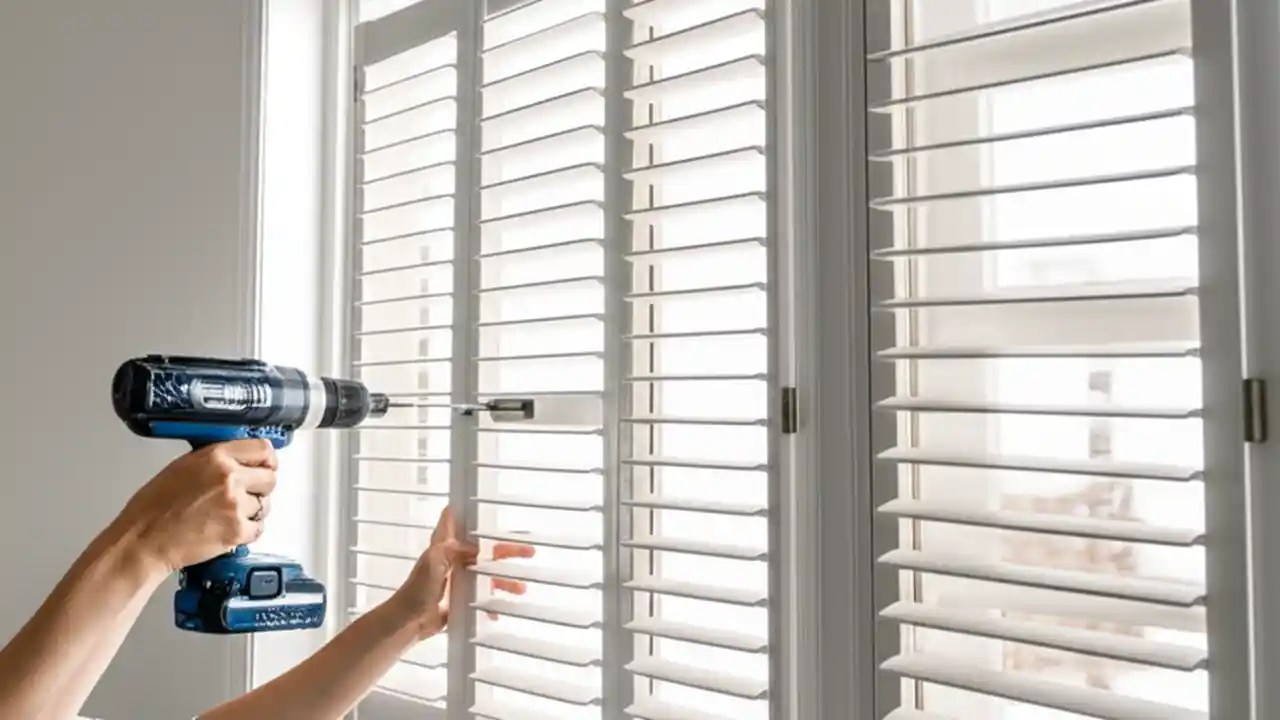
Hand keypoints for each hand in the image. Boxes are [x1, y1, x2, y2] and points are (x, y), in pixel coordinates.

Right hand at [114, 439, 277, 572]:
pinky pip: (259, 528)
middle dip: (260, 487)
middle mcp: (229, 478)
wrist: (143, 541)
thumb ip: (216, 460)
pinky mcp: (237, 531)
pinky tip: (227, 529)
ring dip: (252, 511)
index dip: (267, 460)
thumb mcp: (183, 467)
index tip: (265, 466)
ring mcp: (235, 505)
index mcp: (215, 457)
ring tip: (226, 515)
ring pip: (265, 505)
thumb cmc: (153, 508)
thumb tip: (241, 460)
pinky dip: (247, 531)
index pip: (263, 449)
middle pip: (270, 478)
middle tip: (244, 495)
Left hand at [390, 507, 535, 638]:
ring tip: (521, 588)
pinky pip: (483, 599)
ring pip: (489, 575)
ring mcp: (460, 580)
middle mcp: (455, 559)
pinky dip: (493, 603)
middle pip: (487, 550)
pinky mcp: (462, 599)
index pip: (460, 522)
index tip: (494, 509)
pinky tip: (501, 609)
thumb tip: (479, 548)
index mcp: (446, 546)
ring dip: (506, 580)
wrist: (409, 620)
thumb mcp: (434, 560)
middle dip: (508, 550)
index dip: (474, 513)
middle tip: (529, 551)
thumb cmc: (418, 589)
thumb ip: (454, 548)